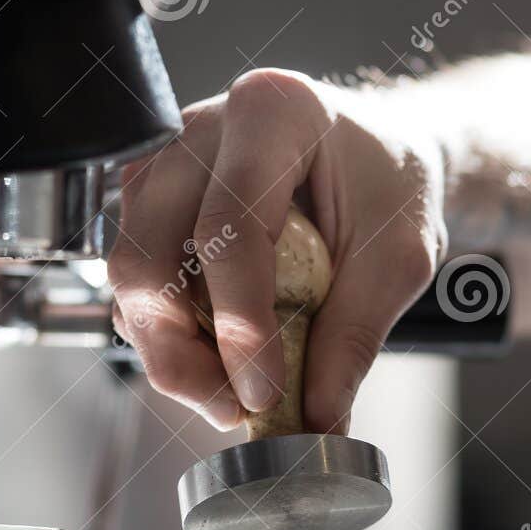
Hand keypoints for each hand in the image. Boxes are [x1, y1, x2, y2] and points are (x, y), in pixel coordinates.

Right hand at [108, 69, 444, 431]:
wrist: (380, 153)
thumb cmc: (390, 184)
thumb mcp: (399, 258)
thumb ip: (354, 336)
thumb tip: (318, 417)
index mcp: (270, 112)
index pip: (228, 230)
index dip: (238, 326)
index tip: (262, 395)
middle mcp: (199, 131)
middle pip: (149, 256)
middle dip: (179, 352)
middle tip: (233, 411)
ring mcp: (166, 165)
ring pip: (131, 276)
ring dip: (169, 352)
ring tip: (232, 397)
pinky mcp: (155, 204)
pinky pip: (141, 283)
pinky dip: (170, 336)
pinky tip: (219, 363)